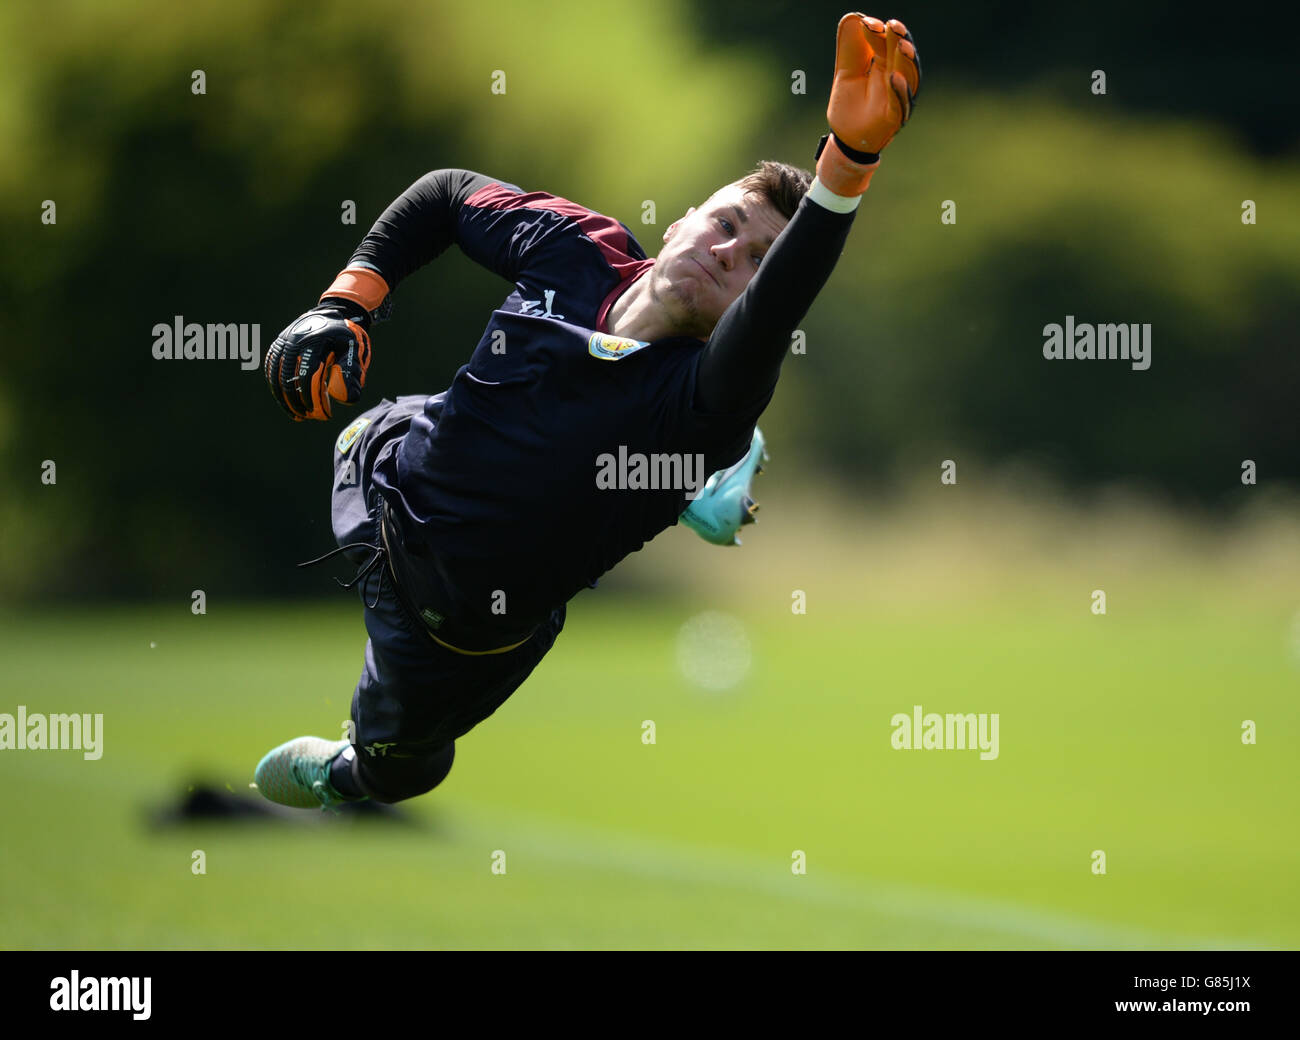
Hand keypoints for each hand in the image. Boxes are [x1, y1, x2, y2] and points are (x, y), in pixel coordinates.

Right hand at [264, 299, 371, 421]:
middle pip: (289, 378)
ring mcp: (283, 342)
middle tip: (310, 416)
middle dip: (298, 402)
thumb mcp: (354, 350)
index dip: (313, 398)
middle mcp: (294, 341)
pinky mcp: (278, 345)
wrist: (333, 312)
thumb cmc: (346, 336)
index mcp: (315, 342)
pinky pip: (272, 369)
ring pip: (276, 376)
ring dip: (285, 399)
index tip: (322, 414)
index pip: (309, 376)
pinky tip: (286, 402)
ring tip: (297, 415)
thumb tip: (344, 399)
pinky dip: (276, 387)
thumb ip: (351, 373)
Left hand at [817, 14, 920, 195]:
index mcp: (885, 64)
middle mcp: (896, 77)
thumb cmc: (850, 105)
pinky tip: (894, 77)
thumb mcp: (845, 72)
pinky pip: (900, 103)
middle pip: (901, 55)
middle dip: (899, 39)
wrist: (845, 139)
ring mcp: (898, 97)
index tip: (867, 24)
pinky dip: (899, 90)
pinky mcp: (894, 117)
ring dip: (906, 61)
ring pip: (908, 76)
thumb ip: (850, 49)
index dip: (878, 32)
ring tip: (902, 46)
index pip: (886, 42)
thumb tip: (854, 17)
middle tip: (893, 26)